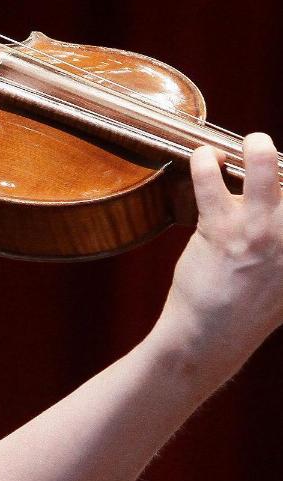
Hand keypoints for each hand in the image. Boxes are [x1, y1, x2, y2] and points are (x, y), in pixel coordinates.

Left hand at [157, 132, 282, 375]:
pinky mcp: (222, 230)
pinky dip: (206, 162)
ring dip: (258, 148)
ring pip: (265, 167)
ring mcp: (261, 231)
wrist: (211, 337)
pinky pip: (212, 181)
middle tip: (273, 154)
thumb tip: (280, 216)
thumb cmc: (249, 308)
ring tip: (254, 143)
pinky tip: (207, 158)